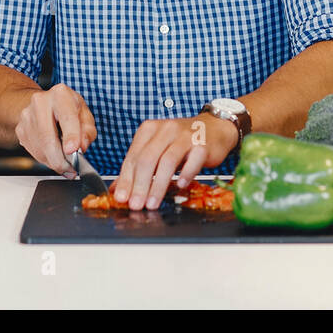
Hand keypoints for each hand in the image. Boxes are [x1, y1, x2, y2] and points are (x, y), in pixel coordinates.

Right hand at [15, 83, 96, 176]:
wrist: (45, 103)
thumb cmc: (67, 108)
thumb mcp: (84, 113)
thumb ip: (87, 130)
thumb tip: (81, 146)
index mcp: (61, 95)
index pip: (66, 117)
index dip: (71, 135)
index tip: (73, 150)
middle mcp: (40, 102)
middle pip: (48, 137)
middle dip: (61, 159)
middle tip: (71, 169)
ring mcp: (27, 116)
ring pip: (40, 148)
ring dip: (54, 162)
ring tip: (64, 163)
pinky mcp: (20, 130)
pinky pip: (33, 152)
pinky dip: (45, 159)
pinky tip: (53, 155)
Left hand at [114, 112, 239, 210]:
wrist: (214, 128)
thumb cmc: (182, 141)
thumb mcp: (158, 149)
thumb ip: (138, 168)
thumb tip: (118, 191)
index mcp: (150, 129)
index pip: (133, 157)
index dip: (125, 179)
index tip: (121, 198)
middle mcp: (166, 129)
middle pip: (148, 159)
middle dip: (139, 185)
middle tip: (135, 204)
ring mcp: (185, 136)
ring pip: (167, 162)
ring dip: (158, 186)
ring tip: (152, 203)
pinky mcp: (203, 144)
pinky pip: (193, 161)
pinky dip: (185, 174)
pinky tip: (180, 186)